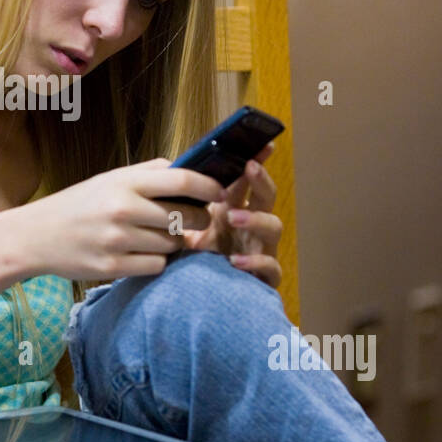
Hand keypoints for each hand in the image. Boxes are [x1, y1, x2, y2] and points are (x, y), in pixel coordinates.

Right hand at [16, 158, 224, 282]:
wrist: (36, 235)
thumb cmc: (79, 204)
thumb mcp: (110, 179)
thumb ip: (150, 172)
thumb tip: (192, 168)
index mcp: (125, 182)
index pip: (183, 181)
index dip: (210, 187)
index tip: (220, 192)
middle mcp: (123, 210)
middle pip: (185, 217)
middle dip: (197, 219)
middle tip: (192, 219)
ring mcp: (117, 241)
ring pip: (173, 244)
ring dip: (174, 241)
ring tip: (158, 235)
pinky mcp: (111, 268)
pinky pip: (157, 265)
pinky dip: (156, 260)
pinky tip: (142, 252)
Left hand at [183, 142, 282, 290]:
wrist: (200, 299)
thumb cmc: (194, 260)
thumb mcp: (186, 230)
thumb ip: (183, 207)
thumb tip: (168, 177)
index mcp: (234, 210)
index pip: (247, 181)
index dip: (254, 161)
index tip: (260, 143)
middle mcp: (252, 226)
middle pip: (266, 197)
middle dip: (261, 180)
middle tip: (248, 167)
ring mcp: (261, 249)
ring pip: (274, 227)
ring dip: (255, 219)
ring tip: (234, 216)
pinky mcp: (264, 277)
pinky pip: (270, 267)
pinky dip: (255, 262)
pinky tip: (236, 260)